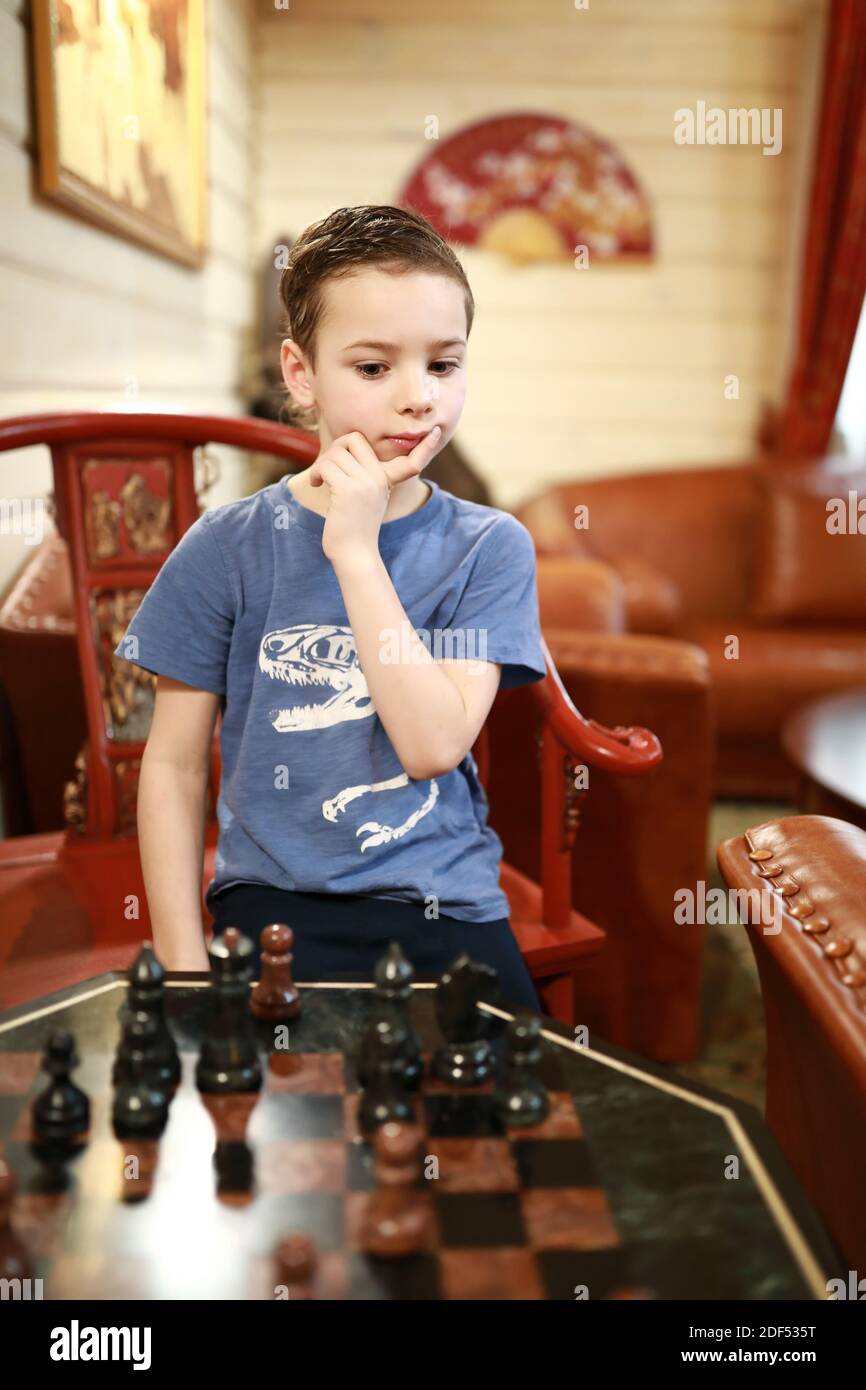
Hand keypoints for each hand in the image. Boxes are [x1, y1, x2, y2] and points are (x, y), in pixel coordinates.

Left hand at [309, 427, 441, 565]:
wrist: (354, 555)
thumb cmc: (355, 528)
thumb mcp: (368, 500)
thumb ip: (364, 478)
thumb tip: (343, 452)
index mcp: (386, 479)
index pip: (410, 457)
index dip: (426, 446)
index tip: (437, 433)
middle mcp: (379, 478)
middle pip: (353, 439)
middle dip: (335, 448)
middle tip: (328, 467)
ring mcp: (365, 483)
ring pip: (335, 452)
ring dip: (321, 464)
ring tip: (319, 480)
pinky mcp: (348, 490)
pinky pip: (326, 465)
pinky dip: (316, 473)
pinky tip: (316, 484)